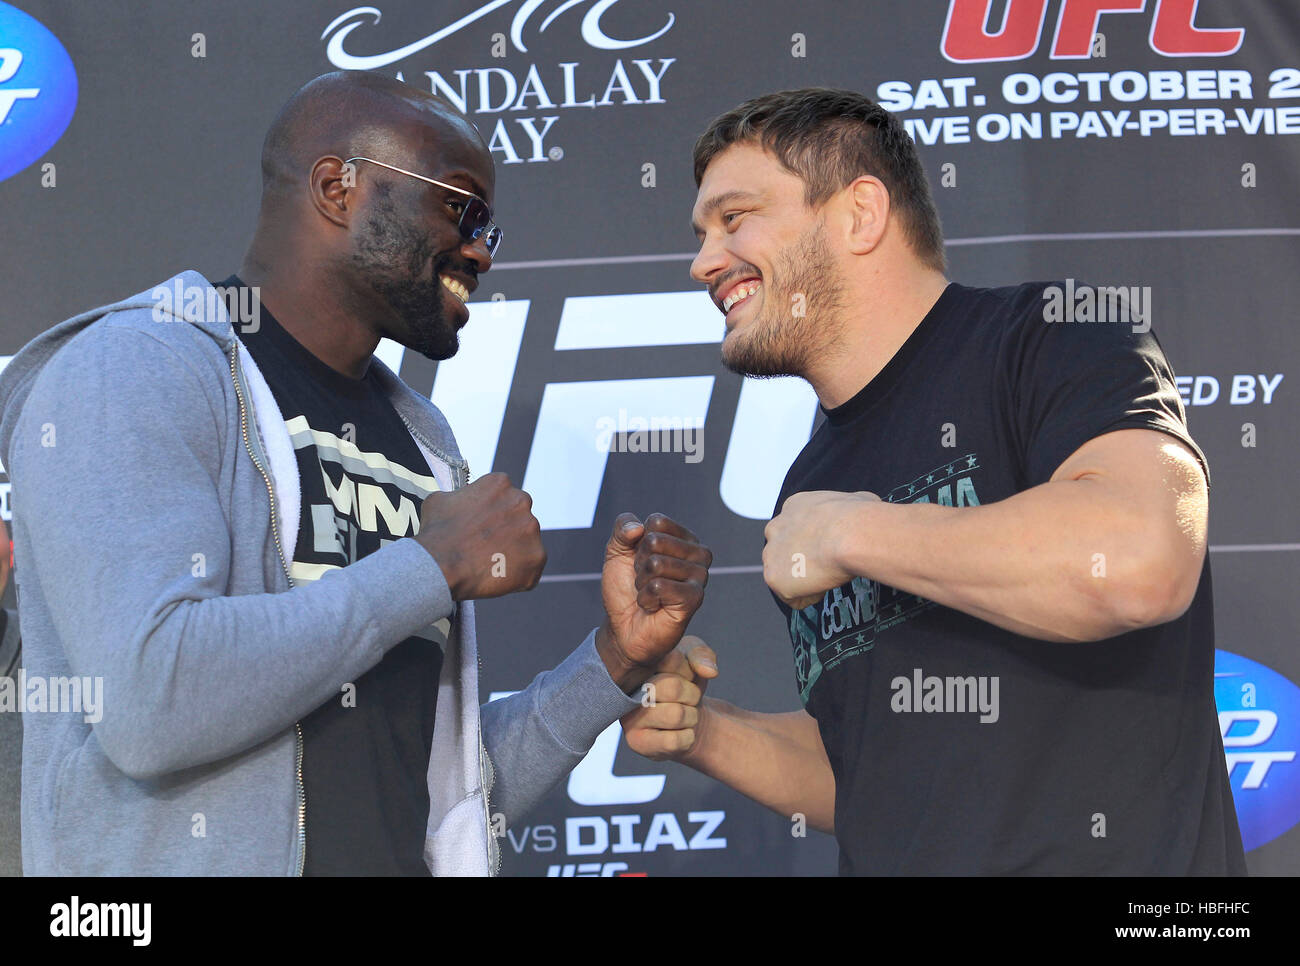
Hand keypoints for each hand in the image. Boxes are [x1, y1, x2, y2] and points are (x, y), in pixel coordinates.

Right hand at [414, 472, 545, 599]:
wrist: (440, 565)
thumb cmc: (436, 533)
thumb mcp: (439, 500)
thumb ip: (459, 495)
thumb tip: (459, 500)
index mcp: (500, 483)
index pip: (503, 497)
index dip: (491, 514)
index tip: (480, 527)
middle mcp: (522, 501)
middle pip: (519, 517)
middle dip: (506, 530)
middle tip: (486, 546)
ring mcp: (532, 530)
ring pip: (526, 543)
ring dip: (512, 552)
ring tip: (489, 563)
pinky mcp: (537, 558)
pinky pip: (531, 568)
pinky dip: (518, 575)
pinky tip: (497, 577)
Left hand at [596, 512, 710, 691]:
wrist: (623, 628)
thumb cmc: (625, 589)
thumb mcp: (616, 552)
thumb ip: (623, 529)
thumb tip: (639, 528)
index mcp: (683, 537)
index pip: (656, 521)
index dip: (637, 542)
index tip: (640, 561)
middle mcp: (698, 553)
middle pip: (655, 541)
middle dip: (639, 564)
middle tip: (644, 581)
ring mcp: (700, 576)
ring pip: (656, 563)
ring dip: (641, 583)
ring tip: (649, 594)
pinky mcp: (695, 598)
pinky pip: (659, 586)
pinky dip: (646, 598)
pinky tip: (654, 607)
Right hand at [621, 637, 717, 761]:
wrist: (683, 719)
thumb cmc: (685, 683)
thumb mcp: (695, 660)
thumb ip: (701, 655)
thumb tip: (709, 671)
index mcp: (637, 663)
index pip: (673, 660)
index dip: (689, 671)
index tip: (684, 676)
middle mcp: (625, 689)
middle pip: (673, 688)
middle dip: (692, 695)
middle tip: (687, 699)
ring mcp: (628, 716)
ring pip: (676, 715)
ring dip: (691, 717)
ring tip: (682, 716)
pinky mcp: (635, 741)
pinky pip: (673, 741)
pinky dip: (687, 738)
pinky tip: (678, 733)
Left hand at [763, 490, 880, 608]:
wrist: (850, 535)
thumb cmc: (859, 518)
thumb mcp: (859, 500)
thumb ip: (851, 507)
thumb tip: (866, 508)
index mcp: (794, 507)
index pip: (797, 528)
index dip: (815, 542)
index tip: (830, 549)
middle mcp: (776, 528)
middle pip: (784, 551)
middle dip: (802, 561)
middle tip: (827, 566)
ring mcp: (771, 554)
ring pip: (785, 575)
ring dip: (804, 580)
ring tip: (828, 577)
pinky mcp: (773, 578)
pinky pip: (791, 596)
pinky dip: (809, 596)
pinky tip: (824, 586)